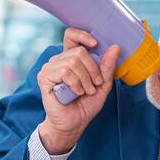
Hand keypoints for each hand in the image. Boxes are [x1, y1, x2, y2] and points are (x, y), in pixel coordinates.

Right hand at [36, 28, 120, 154]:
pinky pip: (65, 71)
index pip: (71, 35)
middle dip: (92, 70)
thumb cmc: (84, 106)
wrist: (73, 124)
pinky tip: (75, 93)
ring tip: (85, 92)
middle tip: (94, 85)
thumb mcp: (102, 85)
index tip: (95, 44)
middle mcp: (58, 60)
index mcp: (70, 59)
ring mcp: (49, 68)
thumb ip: (107, 67)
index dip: (83, 35)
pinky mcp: (44, 77)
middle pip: (79, 51)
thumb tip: (115, 47)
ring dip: (85, 80)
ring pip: (73, 61)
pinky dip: (75, 84)